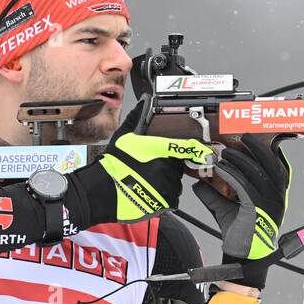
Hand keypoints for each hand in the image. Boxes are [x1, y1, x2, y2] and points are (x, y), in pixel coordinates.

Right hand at [75, 103, 216, 222]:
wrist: (103, 191)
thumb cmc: (112, 165)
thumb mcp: (123, 136)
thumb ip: (137, 118)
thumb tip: (144, 102)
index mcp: (159, 150)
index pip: (184, 147)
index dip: (193, 149)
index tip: (200, 151)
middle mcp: (166, 168)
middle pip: (177, 166)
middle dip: (168, 166)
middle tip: (151, 168)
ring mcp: (167, 186)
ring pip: (175, 183)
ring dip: (166, 183)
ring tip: (147, 181)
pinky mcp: (165, 202)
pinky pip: (172, 199)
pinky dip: (163, 197)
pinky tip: (149, 192)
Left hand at [192, 135, 291, 288]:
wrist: (243, 255)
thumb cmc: (240, 231)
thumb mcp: (227, 208)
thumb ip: (216, 193)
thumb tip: (199, 181)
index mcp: (277, 195)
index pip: (276, 165)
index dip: (266, 150)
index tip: (251, 139)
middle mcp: (278, 197)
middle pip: (270, 163)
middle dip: (256, 147)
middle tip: (241, 137)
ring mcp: (270, 203)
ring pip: (255, 172)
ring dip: (239, 160)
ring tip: (225, 153)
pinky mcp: (257, 208)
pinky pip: (243, 185)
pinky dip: (231, 174)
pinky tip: (220, 168)